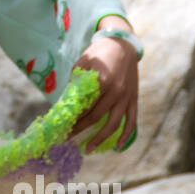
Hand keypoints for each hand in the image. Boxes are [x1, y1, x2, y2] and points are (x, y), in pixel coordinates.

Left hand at [71, 29, 138, 151]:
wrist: (122, 45)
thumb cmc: (97, 54)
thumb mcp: (81, 65)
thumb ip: (74, 85)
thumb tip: (64, 106)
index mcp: (100, 81)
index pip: (83, 107)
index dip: (71, 119)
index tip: (60, 128)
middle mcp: (115, 91)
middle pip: (95, 117)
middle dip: (79, 129)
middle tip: (67, 138)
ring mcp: (126, 97)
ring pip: (113, 124)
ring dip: (100, 138)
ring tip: (87, 148)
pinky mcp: (134, 99)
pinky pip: (131, 121)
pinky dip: (125, 135)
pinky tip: (118, 147)